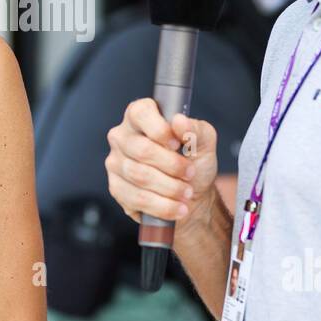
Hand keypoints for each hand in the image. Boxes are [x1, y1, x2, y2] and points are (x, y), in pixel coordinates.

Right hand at [105, 99, 219, 241]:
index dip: (159, 129)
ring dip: (170, 188)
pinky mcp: (116, 188)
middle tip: (190, 174)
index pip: (140, 113)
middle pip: (142, 150)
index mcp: (141, 116)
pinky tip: (177, 208)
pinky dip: (162, 206)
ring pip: (140, 176)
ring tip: (187, 193)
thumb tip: (179, 122)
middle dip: (172, 165)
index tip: (178, 145)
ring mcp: (116, 163)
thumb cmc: (193, 162)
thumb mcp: (204, 142)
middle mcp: (122, 136)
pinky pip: (137, 198)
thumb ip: (195, 130)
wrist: (190, 195)